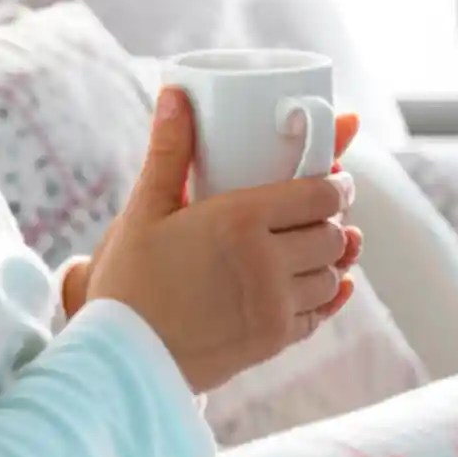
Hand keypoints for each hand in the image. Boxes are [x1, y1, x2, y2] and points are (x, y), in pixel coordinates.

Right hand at [63, 107, 362, 317]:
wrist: (122, 362)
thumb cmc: (128, 282)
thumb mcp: (143, 212)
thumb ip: (169, 153)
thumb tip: (177, 93)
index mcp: (239, 221)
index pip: (319, 194)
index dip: (335, 183)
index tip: (333, 175)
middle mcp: (267, 264)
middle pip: (332, 233)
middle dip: (334, 217)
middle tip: (321, 208)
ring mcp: (275, 308)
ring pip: (333, 274)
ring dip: (332, 258)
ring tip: (318, 245)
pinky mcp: (274, 342)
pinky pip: (322, 314)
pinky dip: (328, 296)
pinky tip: (326, 285)